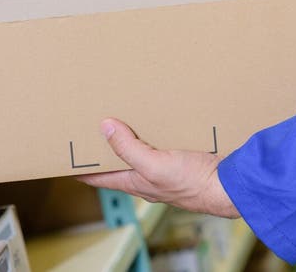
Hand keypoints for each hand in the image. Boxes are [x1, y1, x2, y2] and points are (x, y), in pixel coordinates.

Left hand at [76, 118, 239, 217]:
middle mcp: (147, 175)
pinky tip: (156, 113)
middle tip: (91, 124)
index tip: (65, 156)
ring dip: (130, 133)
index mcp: (136, 181)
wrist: (230, 184)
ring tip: (120, 112)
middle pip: (119, 160)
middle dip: (105, 145)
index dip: (81, 168)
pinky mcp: (182, 155)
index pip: (100, 177)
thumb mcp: (155, 165)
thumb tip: (104, 127)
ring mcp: (165, 166)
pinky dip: (153, 128)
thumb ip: (128, 148)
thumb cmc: (193, 183)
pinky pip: (161, 140)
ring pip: (140, 148)